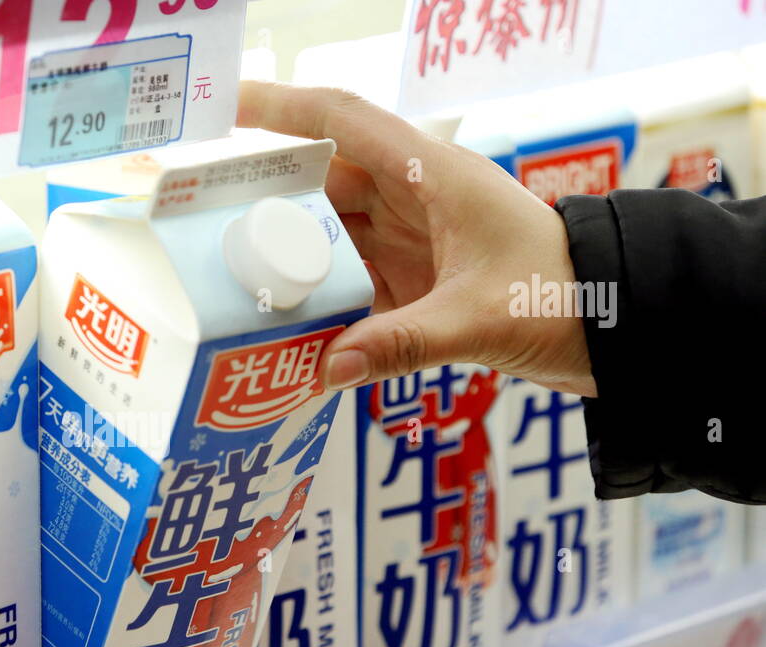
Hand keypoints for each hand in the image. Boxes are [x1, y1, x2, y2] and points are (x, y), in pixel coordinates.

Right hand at [237, 81, 596, 397]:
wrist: (616, 326)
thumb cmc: (564, 297)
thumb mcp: (481, 318)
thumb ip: (402, 343)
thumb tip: (326, 369)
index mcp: (434, 175)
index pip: (343, 122)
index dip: (280, 106)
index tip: (223, 106)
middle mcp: (416, 198)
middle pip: (323, 180)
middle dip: (264, 193)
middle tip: (201, 214)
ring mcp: (414, 238)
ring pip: (331, 230)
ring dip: (287, 249)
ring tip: (228, 268)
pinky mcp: (416, 278)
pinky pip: (351, 276)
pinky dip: (318, 293)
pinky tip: (283, 315)